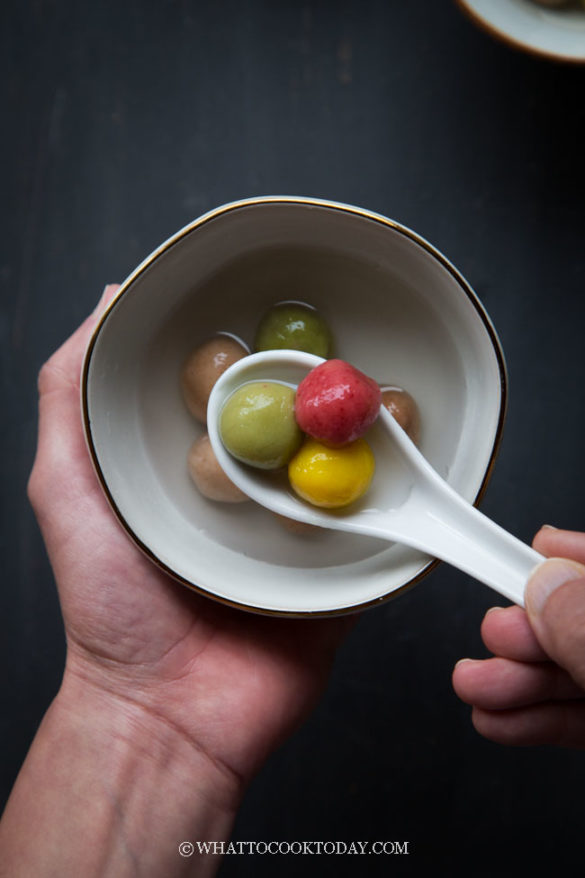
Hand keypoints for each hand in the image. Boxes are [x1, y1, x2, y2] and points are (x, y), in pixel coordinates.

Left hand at [0, 285, 352, 875]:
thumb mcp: (66, 489)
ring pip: (342, 460)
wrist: (171, 713)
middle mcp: (248, 487)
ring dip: (365, 427)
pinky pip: (378, 523)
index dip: (248, 341)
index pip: (227, 383)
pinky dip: (400, 492)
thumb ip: (68, 400)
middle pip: (293, 415)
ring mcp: (298, 526)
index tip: (273, 294)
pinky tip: (416, 452)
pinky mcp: (340, 568)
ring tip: (385, 385)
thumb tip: (107, 300)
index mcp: (192, 463)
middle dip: (318, 376)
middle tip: (341, 340)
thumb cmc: (112, 607)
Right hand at [452, 526, 584, 747]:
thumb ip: (584, 624)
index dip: (558, 556)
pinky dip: (532, 719)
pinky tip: (498, 719)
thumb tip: (545, 585)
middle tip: (488, 636)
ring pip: (568, 670)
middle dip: (521, 630)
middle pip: (573, 620)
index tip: (514, 554)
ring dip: (513, 680)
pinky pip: (575, 717)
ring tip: (475, 686)